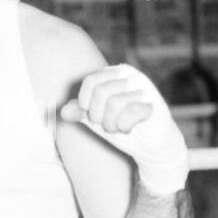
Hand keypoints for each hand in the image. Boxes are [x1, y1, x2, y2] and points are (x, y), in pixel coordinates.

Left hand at [59, 64, 188, 194]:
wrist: (150, 144)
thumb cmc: (122, 125)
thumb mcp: (97, 119)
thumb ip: (81, 112)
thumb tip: (63, 111)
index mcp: (114, 73)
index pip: (90, 81)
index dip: (85, 103)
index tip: (91, 116)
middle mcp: (130, 75)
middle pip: (100, 92)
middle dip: (98, 116)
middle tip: (107, 125)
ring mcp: (144, 87)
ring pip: (114, 103)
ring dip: (111, 123)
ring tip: (118, 127)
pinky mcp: (154, 103)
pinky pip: (130, 112)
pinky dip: (124, 126)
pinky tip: (130, 128)